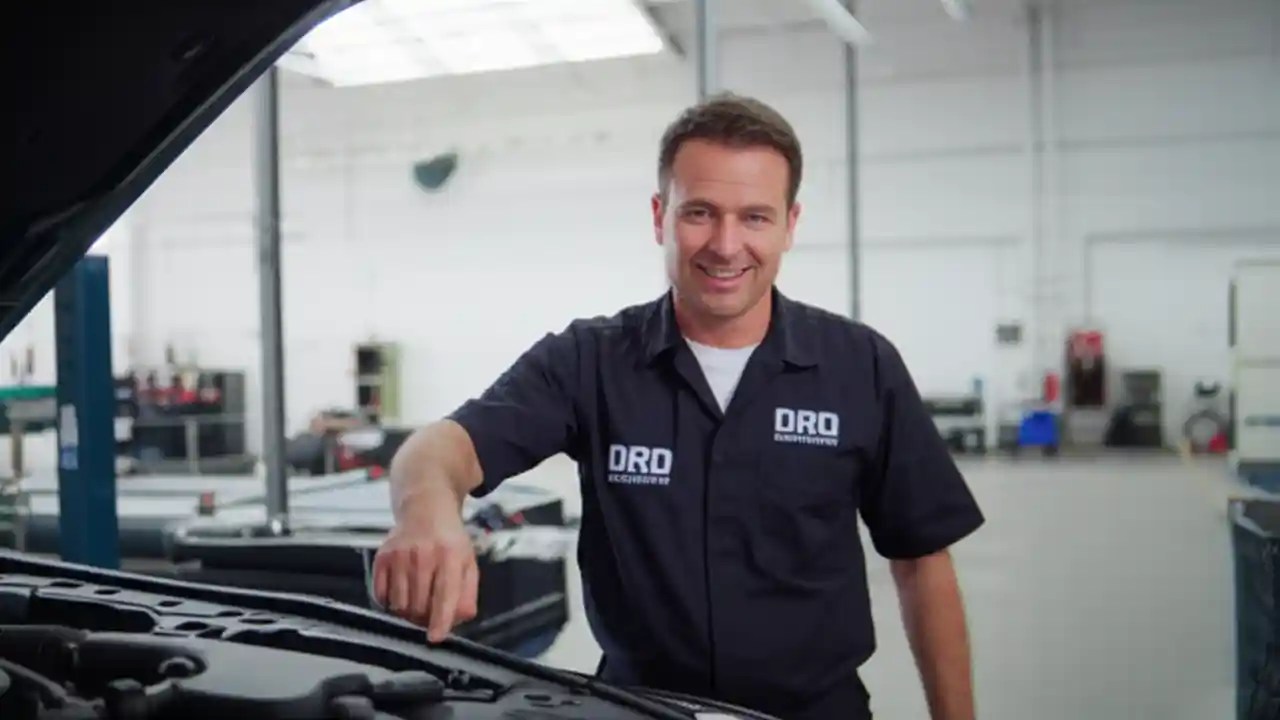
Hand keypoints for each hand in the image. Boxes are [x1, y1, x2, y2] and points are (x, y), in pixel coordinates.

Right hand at [372, 509, 479, 642]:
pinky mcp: (382, 556)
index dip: (440, 619)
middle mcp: (424, 554)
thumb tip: (456, 621)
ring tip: (415, 602)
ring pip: (399, 604)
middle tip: (427, 615)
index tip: (435, 637)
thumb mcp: (468, 563)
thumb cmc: (449, 541)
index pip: (445, 594)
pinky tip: (400, 592)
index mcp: (451, 555)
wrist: (425, 509)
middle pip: (419, 605)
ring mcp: (400, 555)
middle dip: (423, 618)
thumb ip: (467, 594)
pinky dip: (389, 602)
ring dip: (406, 613)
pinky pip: (380, 595)